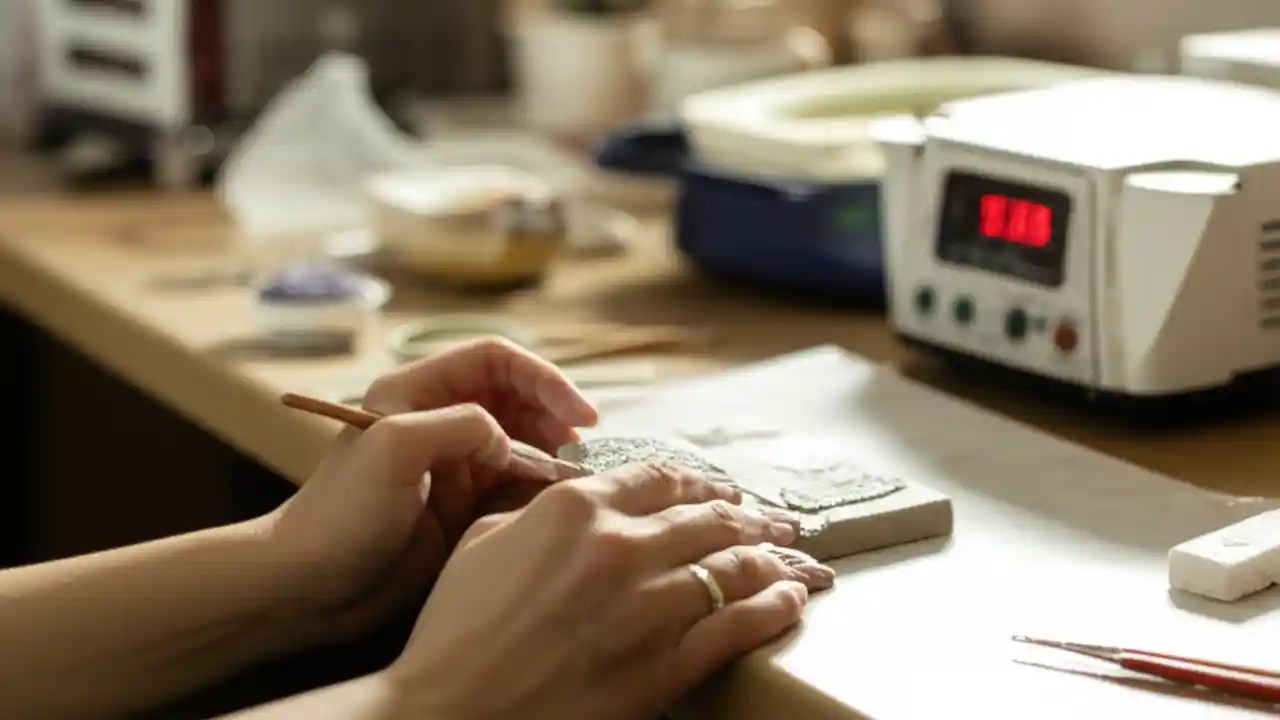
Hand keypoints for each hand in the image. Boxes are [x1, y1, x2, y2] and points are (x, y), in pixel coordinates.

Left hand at [263, 340, 596, 639]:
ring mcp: (453, 464)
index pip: (496, 360)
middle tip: (581, 451)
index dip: (543, 379)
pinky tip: (557, 500)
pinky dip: (541, 486)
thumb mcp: (394, 449)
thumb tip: (509, 441)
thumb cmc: (340, 514)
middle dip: (554, 415)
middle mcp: (438, 419)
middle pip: (517, 397)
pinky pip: (515, 483)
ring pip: (523, 440)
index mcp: (416, 391)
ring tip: (576, 476)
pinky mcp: (463, 506)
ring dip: (553, 452)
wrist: (310, 588)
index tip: (580, 414)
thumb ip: (461, 425)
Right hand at [384, 463, 836, 719]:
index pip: (658, 479)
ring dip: (772, 556)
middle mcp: (621, 547)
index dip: (697, 483)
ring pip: (735, 564)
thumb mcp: (485, 542)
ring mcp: (650, 604)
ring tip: (791, 555)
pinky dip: (773, 607)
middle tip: (772, 518)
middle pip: (708, 516)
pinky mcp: (667, 663)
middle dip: (748, 514)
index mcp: (575, 510)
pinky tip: (789, 599)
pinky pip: (740, 624)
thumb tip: (576, 502)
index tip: (715, 489)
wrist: (452, 712)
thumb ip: (539, 511)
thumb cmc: (456, 635)